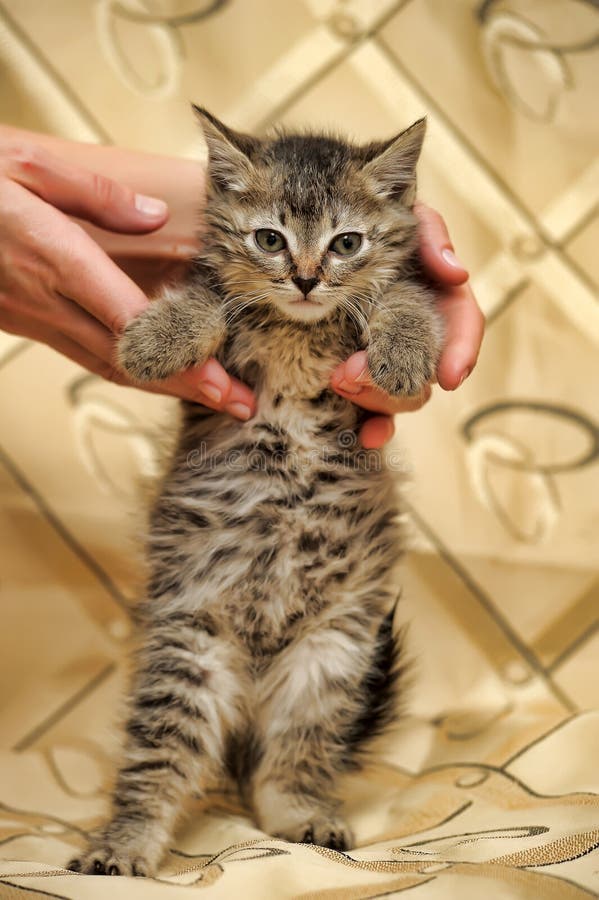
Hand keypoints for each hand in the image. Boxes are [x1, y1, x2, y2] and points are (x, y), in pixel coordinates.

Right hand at [0, 128, 255, 418]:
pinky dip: (128, 371)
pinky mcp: (25, 321)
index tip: (224, 381)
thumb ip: (92, 191)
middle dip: (191, 387)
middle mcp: (47, 299)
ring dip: (165, 387)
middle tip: (241, 407)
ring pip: (111, 365)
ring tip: (214, 401)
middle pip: (133, 358)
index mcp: (55, 257)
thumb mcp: (22, 162)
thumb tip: (151, 217)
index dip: (182, 359)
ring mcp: (34, 317)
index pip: (132, 322)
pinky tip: (157, 376)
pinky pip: (86, 355)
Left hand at [330, 202, 484, 447]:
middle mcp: (419, 331)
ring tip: (337, 380)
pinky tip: (364, 436)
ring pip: (400, 393)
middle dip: (396, 381)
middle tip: (352, 373)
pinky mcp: (364, 373)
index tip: (450, 375)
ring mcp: (391, 356)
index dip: (461, 352)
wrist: (326, 229)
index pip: (462, 326)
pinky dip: (373, 426)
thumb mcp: (405, 218)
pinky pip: (376, 410)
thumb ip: (430, 237)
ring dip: (374, 398)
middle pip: (426, 371)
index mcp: (436, 296)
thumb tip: (455, 273)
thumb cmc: (374, 219)